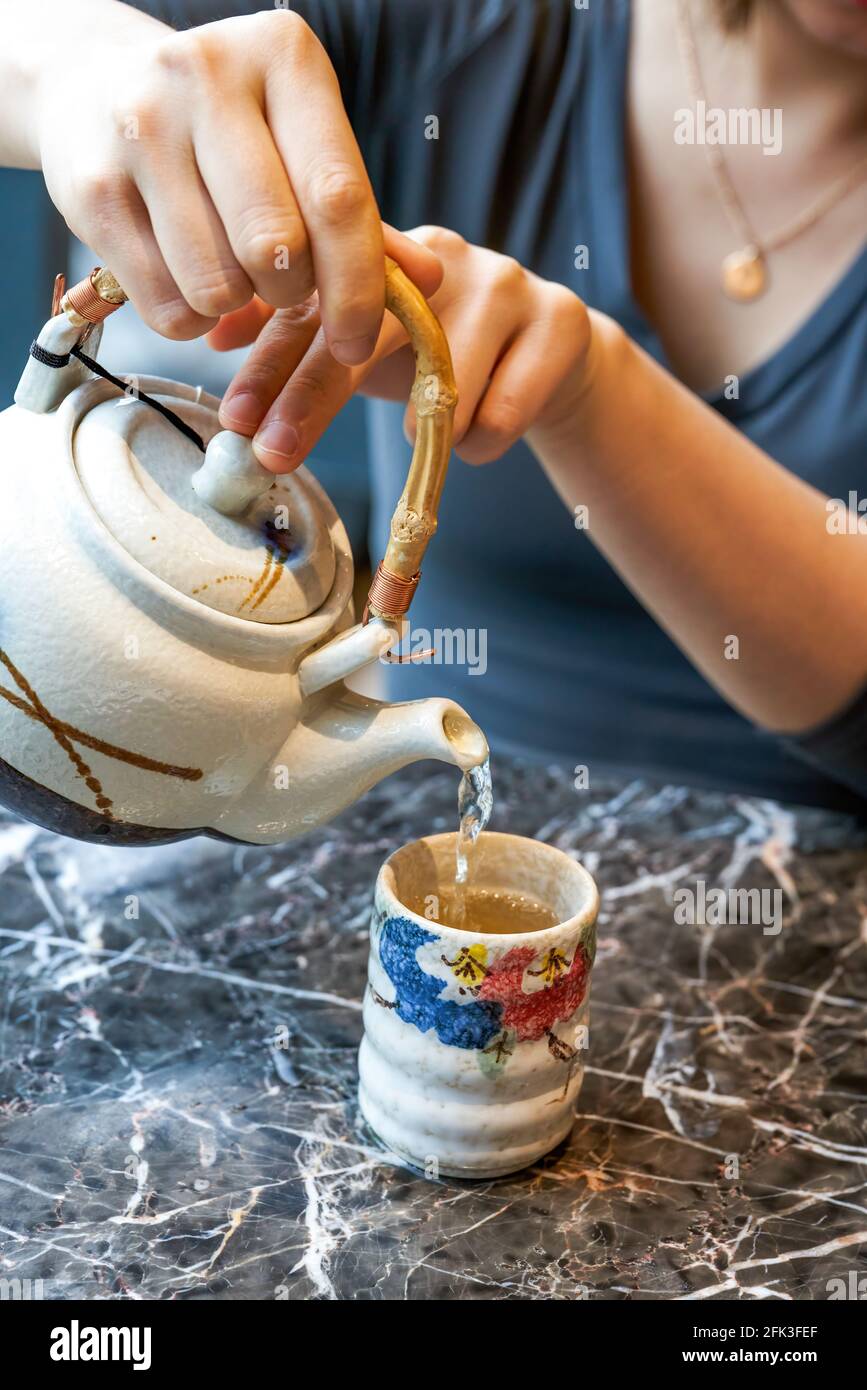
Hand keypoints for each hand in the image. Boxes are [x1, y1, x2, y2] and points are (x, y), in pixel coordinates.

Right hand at [36, 7, 394, 362]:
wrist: (93, 87)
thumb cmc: (225, 130)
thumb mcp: (298, 145)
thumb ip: (360, 217)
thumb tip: (426, 284)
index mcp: (284, 58)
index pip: (338, 197)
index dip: (358, 288)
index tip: (357, 340)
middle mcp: (208, 77)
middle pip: (277, 247)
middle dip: (291, 293)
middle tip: (282, 285)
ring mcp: (141, 126)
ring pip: (217, 285)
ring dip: (235, 306)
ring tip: (228, 271)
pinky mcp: (89, 186)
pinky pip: (166, 305)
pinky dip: (189, 318)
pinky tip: (184, 276)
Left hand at [213, 226, 591, 468]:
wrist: (553, 352)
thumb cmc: (442, 348)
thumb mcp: (367, 340)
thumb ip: (300, 332)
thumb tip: (213, 331)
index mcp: (383, 254)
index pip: (316, 303)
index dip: (271, 361)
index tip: (235, 417)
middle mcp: (441, 254)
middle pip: (367, 333)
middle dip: (313, 401)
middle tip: (275, 456)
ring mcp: (505, 282)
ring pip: (445, 386)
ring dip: (426, 434)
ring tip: (430, 438)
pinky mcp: (559, 321)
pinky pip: (502, 413)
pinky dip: (482, 445)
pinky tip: (482, 436)